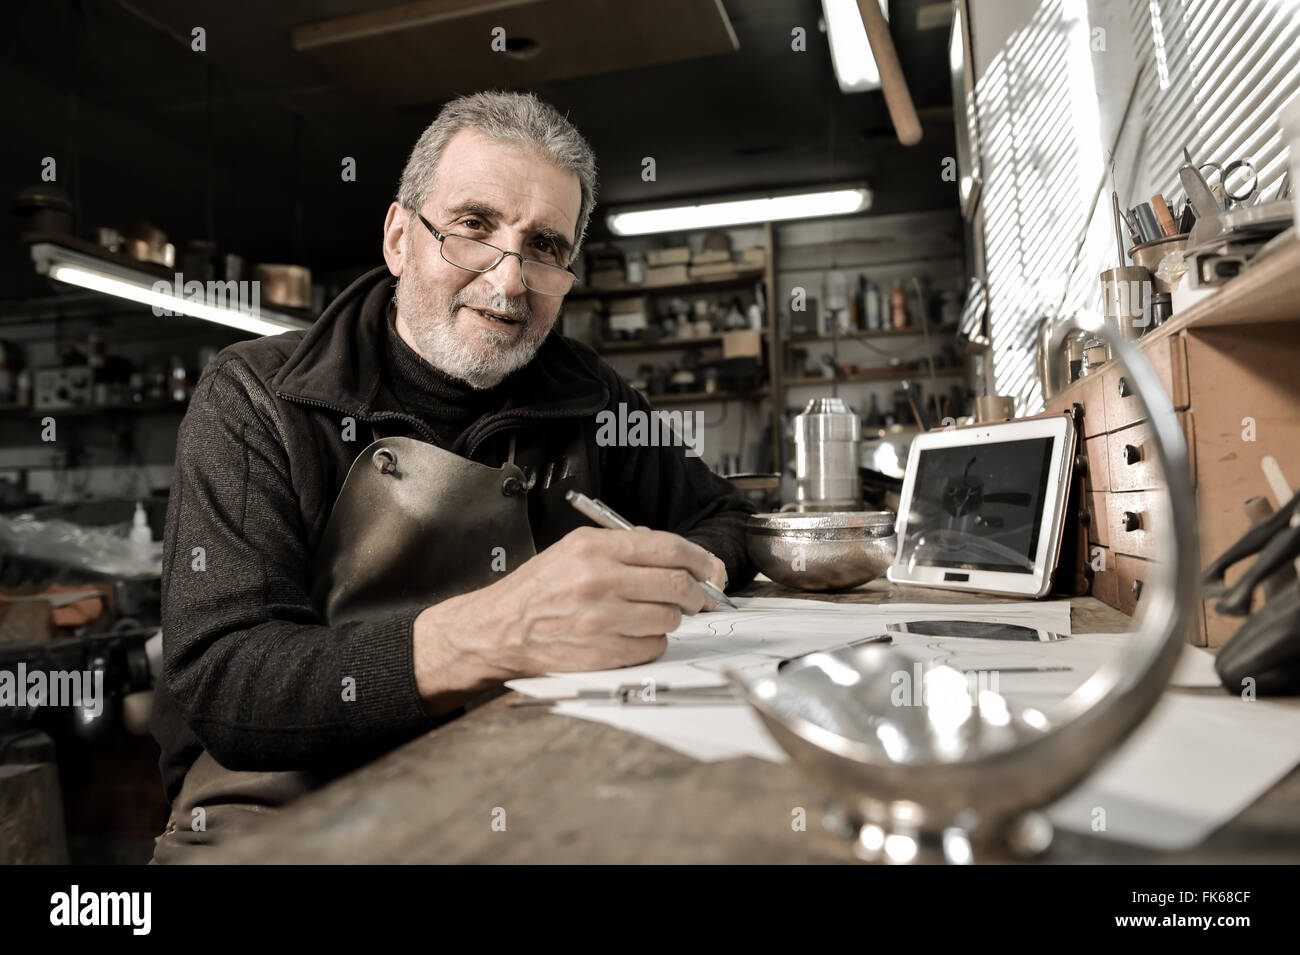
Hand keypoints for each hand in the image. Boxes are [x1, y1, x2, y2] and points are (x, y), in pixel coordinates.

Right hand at [412, 526, 721, 706]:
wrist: (500, 630)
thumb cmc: (538, 590)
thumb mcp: (574, 549)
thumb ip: (623, 545)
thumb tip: (673, 553)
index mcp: (594, 548)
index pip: (668, 549)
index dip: (700, 559)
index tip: (711, 568)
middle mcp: (600, 581)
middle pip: (677, 586)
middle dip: (697, 593)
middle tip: (698, 597)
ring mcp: (602, 620)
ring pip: (669, 619)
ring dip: (669, 618)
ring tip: (646, 614)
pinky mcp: (603, 653)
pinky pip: (653, 647)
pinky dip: (651, 642)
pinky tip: (630, 633)